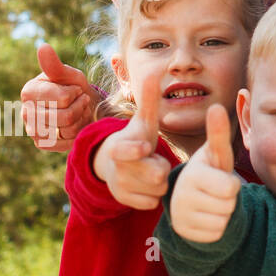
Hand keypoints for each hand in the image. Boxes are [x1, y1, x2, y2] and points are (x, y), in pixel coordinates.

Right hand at [21, 44, 99, 153]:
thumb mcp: (69, 75)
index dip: (76, 93)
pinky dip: (76, 133)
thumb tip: (43, 46)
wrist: (82, 107)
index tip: (77, 89)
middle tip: (81, 101)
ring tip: (79, 110)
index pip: (62, 98)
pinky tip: (75, 124)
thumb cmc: (74, 87)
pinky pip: (66, 142)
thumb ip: (55, 65)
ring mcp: (32, 130)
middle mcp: (25, 112)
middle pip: (65, 116)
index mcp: (29, 91)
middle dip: (80, 107)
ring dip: (80, 118)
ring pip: (67, 129)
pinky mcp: (42, 143)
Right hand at [92, 82, 168, 209]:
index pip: (125, 150)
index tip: (145, 148)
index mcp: (120, 147)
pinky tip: (151, 185)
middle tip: (158, 162)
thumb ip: (149, 100)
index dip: (134, 150)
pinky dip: (155, 195)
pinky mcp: (125, 202)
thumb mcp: (143, 122)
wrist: (115, 164)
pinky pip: (151, 203)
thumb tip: (153, 72)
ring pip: (155, 190)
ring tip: (154, 170)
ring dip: (160, 182)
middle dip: (160, 169)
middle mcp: (118, 169)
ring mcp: (120, 187)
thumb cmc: (136, 138)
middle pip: (152, 175)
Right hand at [169, 105, 239, 242]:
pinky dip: (217, 228)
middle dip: (230, 200)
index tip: (217, 178)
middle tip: (217, 191)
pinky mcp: (183, 233)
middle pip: (229, 206)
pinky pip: (216, 234)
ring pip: (223, 221)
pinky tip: (207, 216)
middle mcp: (181, 195)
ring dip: (224, 213)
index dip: (232, 184)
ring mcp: (180, 216)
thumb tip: (216, 107)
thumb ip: (218, 133)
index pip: (231, 188)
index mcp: (193, 174)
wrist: (194, 196)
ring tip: (212, 202)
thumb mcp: (217, 154)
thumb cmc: (210, 170)